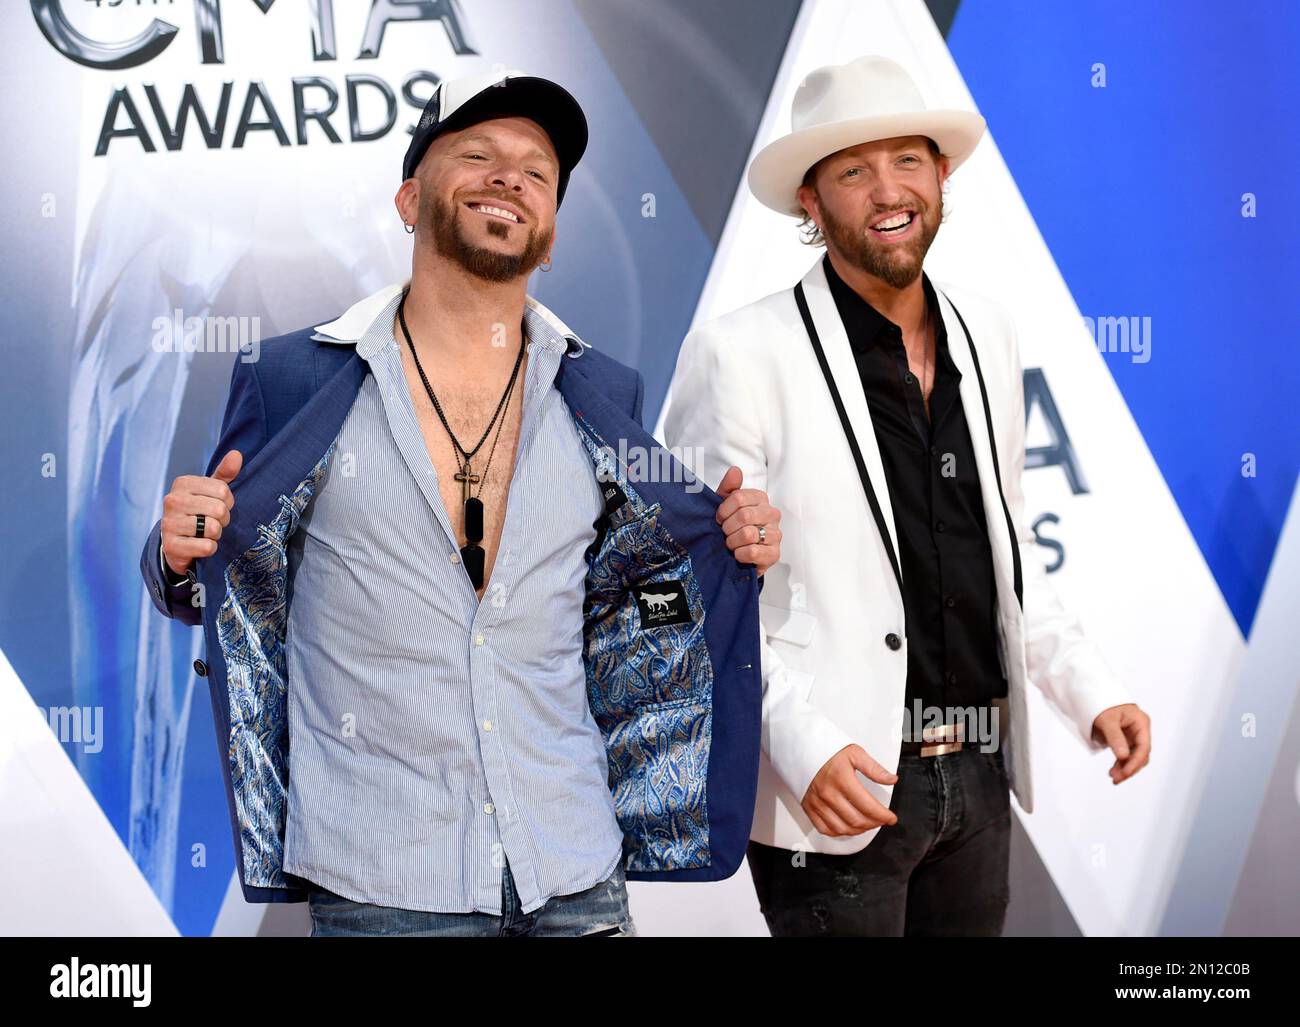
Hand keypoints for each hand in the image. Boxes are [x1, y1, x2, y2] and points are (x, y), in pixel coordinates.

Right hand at [160, 450, 241, 578]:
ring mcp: (169, 523)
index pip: (222, 490)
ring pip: (212, 528)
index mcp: (183, 483)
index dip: (228, 501)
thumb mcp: (212, 490)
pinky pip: (206, 547)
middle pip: (219, 509)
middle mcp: (172, 500)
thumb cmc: (199, 510)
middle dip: (223, 519)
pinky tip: (200, 545)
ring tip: (206, 532)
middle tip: (214, 521)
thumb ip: (225, 473)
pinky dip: (210, 548)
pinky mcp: (172, 546)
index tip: (219, 505)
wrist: (177, 541)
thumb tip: (236, 454)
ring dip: (216, 534)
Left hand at [715, 466, 781, 575]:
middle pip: (744, 516)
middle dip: (727, 527)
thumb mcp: (724, 505)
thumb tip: (735, 470)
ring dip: (732, 542)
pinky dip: (740, 554)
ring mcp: (776, 534)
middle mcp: (772, 514)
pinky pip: (753, 552)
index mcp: (760, 498)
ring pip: (748, 534)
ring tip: (732, 544)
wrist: (737, 554)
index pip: (739, 498)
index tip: (720, 519)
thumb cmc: (731, 526)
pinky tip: (739, 554)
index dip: (724, 511)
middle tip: (725, 533)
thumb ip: (728, 487)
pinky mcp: (775, 554)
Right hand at [801, 744, 898, 836]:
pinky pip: (825, 829)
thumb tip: (891, 779)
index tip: (890, 817)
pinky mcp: (809, 807)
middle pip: (856, 820)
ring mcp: (817, 803)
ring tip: (867, 824)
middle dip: (874, 824)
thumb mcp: (854, 753)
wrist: (801, 748)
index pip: (868, 806)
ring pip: (842, 828)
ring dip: (859, 830)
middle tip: (881, 820)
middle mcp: (828, 794)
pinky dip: (839, 832)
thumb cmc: (826, 750)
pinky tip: (848, 827)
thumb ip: (874, 768)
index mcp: (842, 779)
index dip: (883, 815)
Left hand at [1091, 703, 1150, 783]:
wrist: (1093, 695)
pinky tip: (1114, 771)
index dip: (1135, 762)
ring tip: (1113, 777)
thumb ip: (1115, 738)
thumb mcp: (1107, 720)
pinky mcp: (1124, 739)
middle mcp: (1140, 730)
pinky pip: (1126, 755)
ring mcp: (1133, 735)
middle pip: (1141, 754)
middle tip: (1116, 778)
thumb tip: (1123, 757)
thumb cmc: (1102, 703)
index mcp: (1141, 723)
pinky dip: (1121, 763)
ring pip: (1134, 757)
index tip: (1125, 772)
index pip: (1143, 747)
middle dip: (1130, 768)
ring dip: (1125, 768)